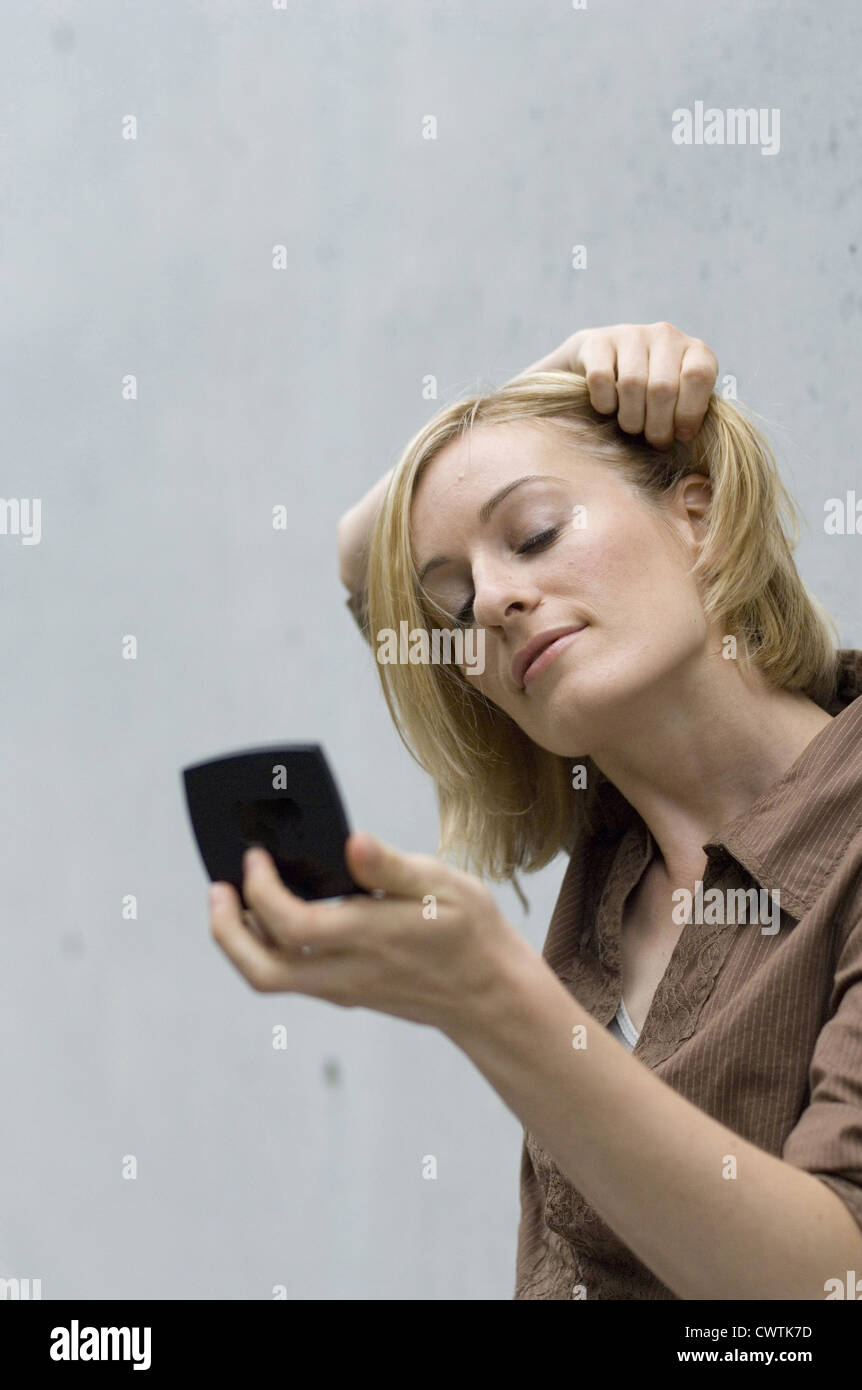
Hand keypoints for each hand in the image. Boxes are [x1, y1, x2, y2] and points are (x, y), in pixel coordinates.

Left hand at [208, 834, 530, 1033]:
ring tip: (234, 899)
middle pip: (263, 969)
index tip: (254, 856)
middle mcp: (349, 971)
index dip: (261, 891)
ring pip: (271, 978)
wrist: (491, 998)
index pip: (293, 925)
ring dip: (241, 941)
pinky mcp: (346, 993)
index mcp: (371, 938)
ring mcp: (344, 988)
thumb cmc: (472, 933)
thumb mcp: (446, 886)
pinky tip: (273, 915)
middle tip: (217, 890)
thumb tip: (352, 841)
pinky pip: (290, 976)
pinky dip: (268, 947)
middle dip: (226, 931)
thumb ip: (393, 866)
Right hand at [514, 321, 717, 448]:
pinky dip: (603, 403)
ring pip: (630, 383)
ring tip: (629, 425)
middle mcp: (666, 335)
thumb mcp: (677, 414)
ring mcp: (630, 333)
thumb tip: (702, 491)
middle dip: (654, 425)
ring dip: (628, 417)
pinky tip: (606, 407)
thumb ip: (693, 433)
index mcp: (696, 352)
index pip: (698, 377)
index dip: (687, 414)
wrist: (599, 376)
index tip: (678, 435)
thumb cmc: (647, 407)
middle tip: (649, 438)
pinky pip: (601, 379)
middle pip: (662, 387)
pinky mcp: (596, 340)